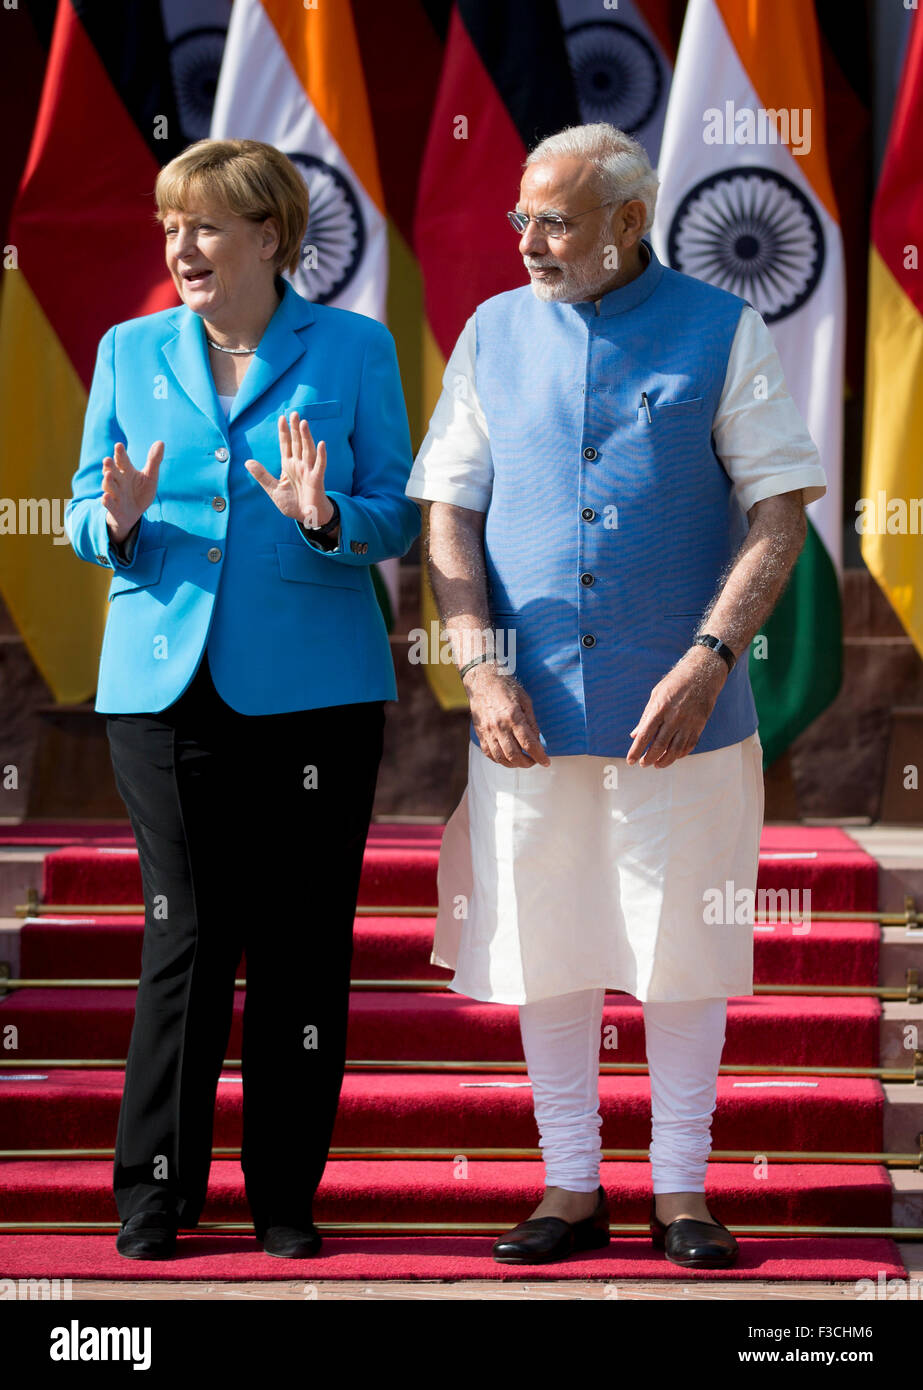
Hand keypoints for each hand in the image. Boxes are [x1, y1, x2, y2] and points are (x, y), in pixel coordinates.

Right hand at [102, 440, 162, 542]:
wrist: (134, 514)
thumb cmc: (141, 492)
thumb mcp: (150, 477)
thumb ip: (154, 460)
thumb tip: (161, 442)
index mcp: (126, 471)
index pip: (122, 460)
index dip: (120, 453)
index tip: (119, 445)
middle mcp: (118, 481)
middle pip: (112, 472)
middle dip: (109, 466)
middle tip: (107, 459)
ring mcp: (115, 494)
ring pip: (109, 486)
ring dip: (108, 481)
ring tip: (108, 474)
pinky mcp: (114, 508)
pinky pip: (109, 504)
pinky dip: (107, 500)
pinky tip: (105, 496)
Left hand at [245, 411, 333, 527]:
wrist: (306, 518)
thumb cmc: (292, 503)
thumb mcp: (273, 490)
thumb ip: (262, 475)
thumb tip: (247, 462)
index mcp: (288, 465)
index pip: (286, 445)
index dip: (284, 432)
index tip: (282, 418)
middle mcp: (299, 465)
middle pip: (297, 443)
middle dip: (295, 429)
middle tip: (294, 413)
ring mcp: (309, 471)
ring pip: (308, 450)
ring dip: (306, 437)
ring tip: (304, 423)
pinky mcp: (317, 480)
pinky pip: (320, 465)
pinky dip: (321, 455)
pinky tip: (321, 444)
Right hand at [463, 663, 550, 768]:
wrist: (482, 680)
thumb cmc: (506, 687)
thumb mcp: (525, 700)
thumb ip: (532, 722)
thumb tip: (537, 740)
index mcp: (513, 716)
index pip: (528, 743)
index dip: (539, 756)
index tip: (546, 762)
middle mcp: (499, 726)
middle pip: (514, 755)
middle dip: (528, 763)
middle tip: (535, 761)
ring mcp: (487, 731)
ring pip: (501, 758)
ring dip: (514, 764)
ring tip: (523, 761)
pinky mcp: (480, 733)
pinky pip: (489, 753)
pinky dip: (500, 760)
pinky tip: (508, 757)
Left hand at [626, 644, 729, 767]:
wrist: (703, 672)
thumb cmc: (676, 682)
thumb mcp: (656, 694)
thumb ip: (646, 716)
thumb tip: (635, 735)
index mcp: (660, 708)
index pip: (645, 735)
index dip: (636, 750)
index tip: (630, 760)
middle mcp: (674, 717)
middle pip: (660, 746)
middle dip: (649, 758)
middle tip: (643, 764)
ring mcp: (689, 722)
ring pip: (675, 750)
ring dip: (665, 760)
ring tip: (657, 764)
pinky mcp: (700, 725)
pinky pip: (689, 745)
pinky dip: (680, 754)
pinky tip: (673, 756)